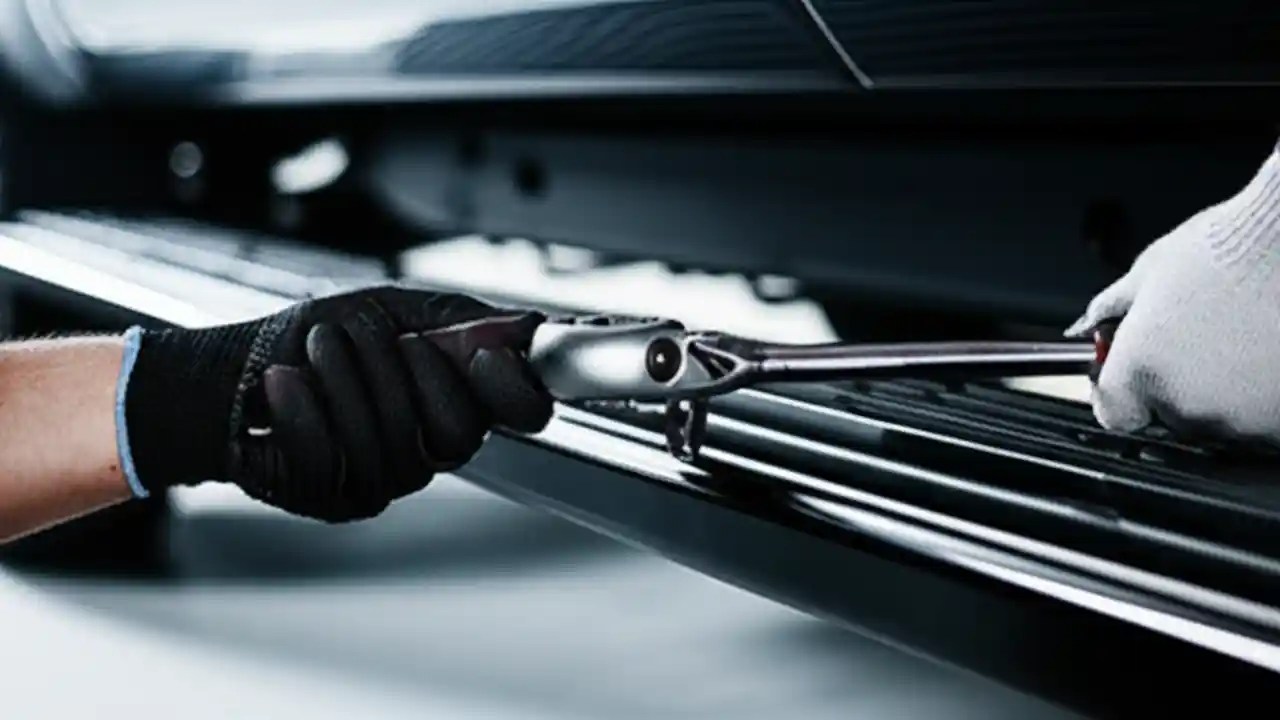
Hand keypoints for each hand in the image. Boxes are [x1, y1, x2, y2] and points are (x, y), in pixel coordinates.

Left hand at [125, 286, 552, 520]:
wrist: (227, 377)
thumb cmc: (309, 344)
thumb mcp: (387, 311)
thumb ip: (457, 322)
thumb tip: (525, 327)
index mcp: (457, 399)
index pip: (522, 411)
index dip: (515, 388)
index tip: (489, 355)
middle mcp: (431, 449)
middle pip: (458, 430)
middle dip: (399, 370)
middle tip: (357, 332)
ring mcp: (386, 481)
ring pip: (390, 445)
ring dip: (343, 380)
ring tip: (314, 349)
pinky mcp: (335, 500)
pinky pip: (333, 461)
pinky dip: (303, 410)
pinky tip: (286, 384)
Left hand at [1066, 145, 1279, 443]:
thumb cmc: (1227, 249)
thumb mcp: (1150, 271)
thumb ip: (1110, 310)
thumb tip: (1088, 328)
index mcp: (1139, 372)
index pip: (1115, 413)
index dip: (1124, 393)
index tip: (1135, 374)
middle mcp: (1187, 406)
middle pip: (1171, 414)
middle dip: (1179, 382)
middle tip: (1202, 337)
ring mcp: (1241, 420)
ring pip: (1221, 418)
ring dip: (1226, 390)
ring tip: (1241, 337)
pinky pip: (1263, 418)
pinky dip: (1264, 394)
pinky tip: (1266, 351)